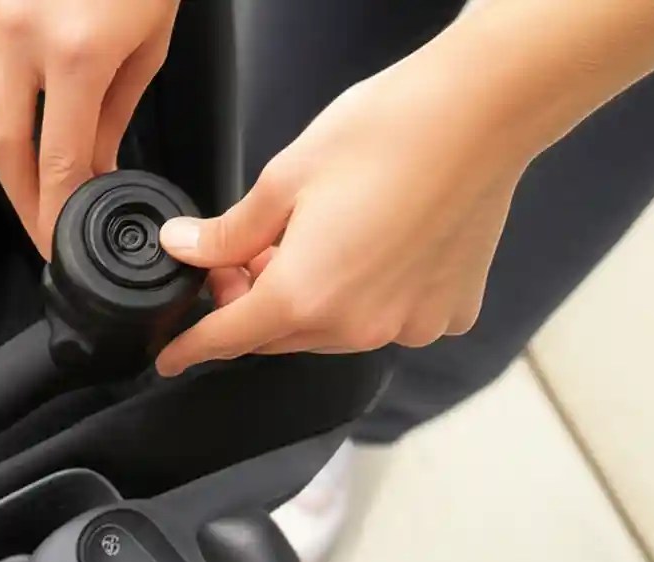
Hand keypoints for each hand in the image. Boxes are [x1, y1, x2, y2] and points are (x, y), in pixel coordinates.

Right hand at [0, 0, 179, 257]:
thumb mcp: (149, 42)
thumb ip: (115, 114)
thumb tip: (95, 169)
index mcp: (77, 52)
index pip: (55, 162)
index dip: (55, 215)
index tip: (62, 243)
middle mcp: (22, 37)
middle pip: (0, 150)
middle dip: (19, 200)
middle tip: (42, 231)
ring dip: (18, 152)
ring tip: (48, 180)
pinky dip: (17, 103)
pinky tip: (41, 115)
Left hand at [152, 59, 530, 376]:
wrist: (483, 111)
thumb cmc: (384, 134)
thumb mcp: (284, 179)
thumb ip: (229, 232)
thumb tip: (184, 248)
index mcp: (306, 296)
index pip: (227, 338)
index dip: (190, 347)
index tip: (170, 357)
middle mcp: (359, 327)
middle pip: (280, 335)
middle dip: (251, 305)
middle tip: (241, 258)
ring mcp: (409, 325)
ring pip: (332, 331)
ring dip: (308, 301)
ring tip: (308, 242)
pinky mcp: (449, 311)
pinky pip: (391, 319)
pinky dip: (369, 296)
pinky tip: (373, 247)